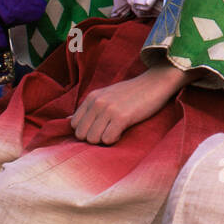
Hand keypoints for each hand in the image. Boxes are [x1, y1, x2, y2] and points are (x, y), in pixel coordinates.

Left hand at [70, 63, 189, 144]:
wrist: (155, 83)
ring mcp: (109, 109)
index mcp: (91, 97)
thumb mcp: (105, 95)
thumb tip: (69, 121)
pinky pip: (108, 139)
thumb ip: (88, 108)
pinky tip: (123, 131)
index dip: (86, 130)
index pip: (74, 124)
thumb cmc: (132, 93)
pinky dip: (114, 139)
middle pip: (81, 135)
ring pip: (93, 139)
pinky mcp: (122, 117)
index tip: (100, 128)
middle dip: (93, 138)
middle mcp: (97, 102)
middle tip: (108, 131)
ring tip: (116, 130)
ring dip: (104, 140)